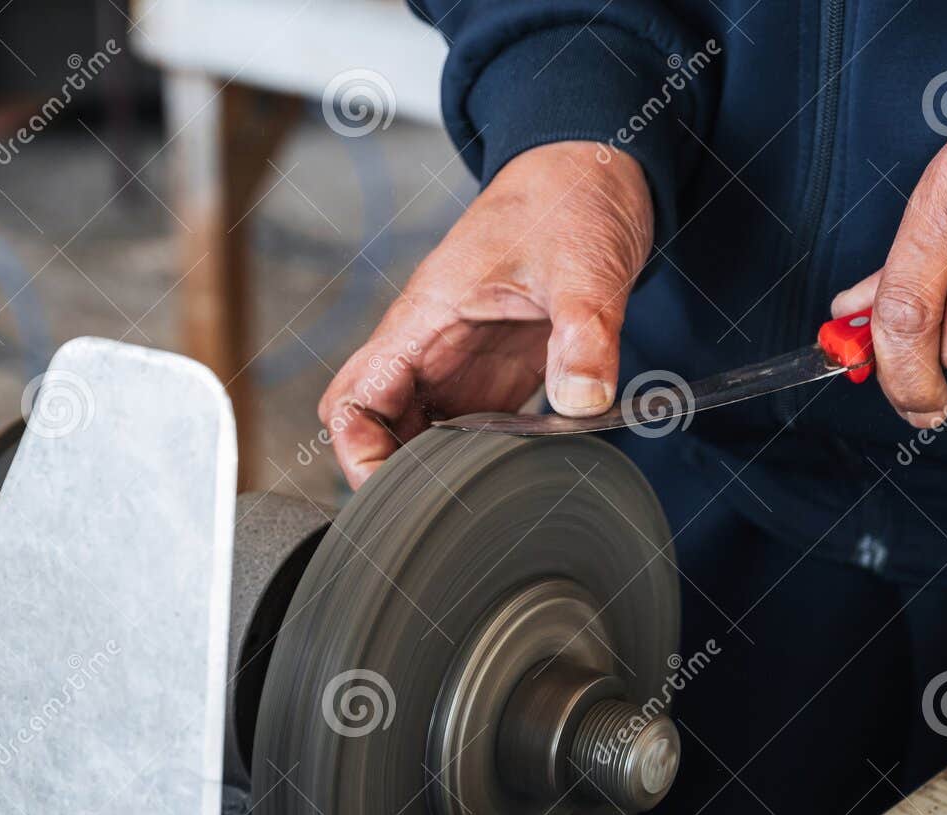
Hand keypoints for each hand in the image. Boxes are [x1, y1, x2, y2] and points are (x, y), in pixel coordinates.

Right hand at [318, 141, 652, 486]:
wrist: (593, 167)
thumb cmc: (572, 196)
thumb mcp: (585, 266)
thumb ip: (587, 334)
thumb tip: (583, 400)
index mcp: (426, 317)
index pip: (353, 398)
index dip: (358, 452)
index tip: (393, 493)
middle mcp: (432, 344)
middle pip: (373, 424)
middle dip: (390, 473)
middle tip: (435, 514)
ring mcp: (460, 360)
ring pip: (415, 431)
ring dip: (431, 470)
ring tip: (472, 509)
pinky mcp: (492, 370)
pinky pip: (462, 426)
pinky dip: (471, 458)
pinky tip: (506, 479)